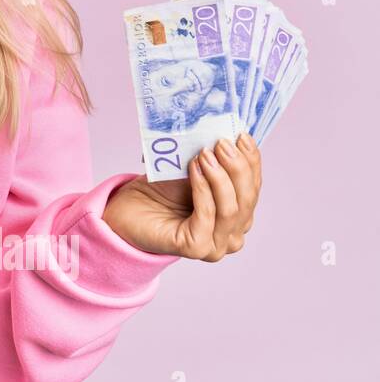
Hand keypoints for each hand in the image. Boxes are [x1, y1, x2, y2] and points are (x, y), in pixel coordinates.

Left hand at [102, 133, 262, 260]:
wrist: (128, 210)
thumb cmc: (161, 191)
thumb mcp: (193, 170)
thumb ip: (214, 159)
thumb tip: (229, 134)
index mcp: (239, 215)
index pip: (253, 186)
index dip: (251, 160)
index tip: (241, 135)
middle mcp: (233, 234)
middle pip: (247, 198)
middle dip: (237, 167)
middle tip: (222, 142)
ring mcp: (217, 245)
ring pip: (231, 208)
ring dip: (220, 177)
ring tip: (205, 153)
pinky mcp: (197, 248)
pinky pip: (207, 214)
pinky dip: (203, 189)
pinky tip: (194, 168)